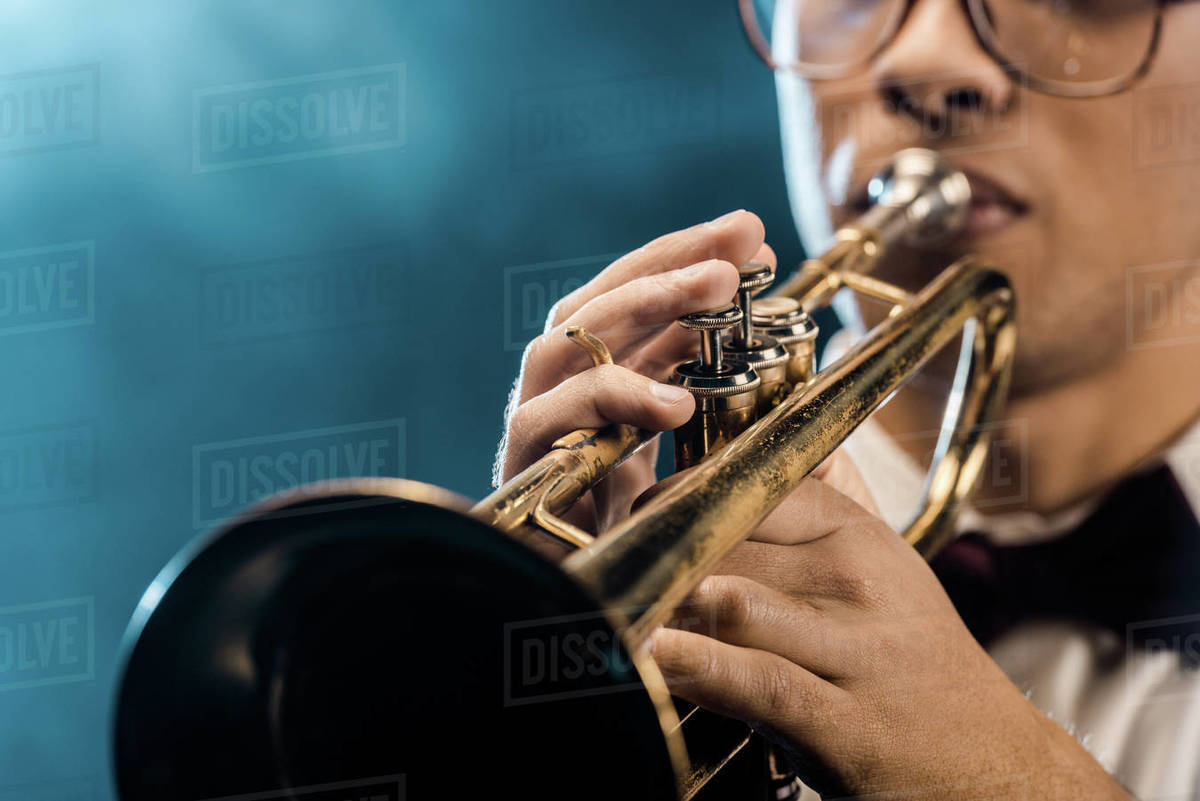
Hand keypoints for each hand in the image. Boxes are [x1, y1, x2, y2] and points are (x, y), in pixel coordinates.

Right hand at [496, 210, 767, 532]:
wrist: (586, 611)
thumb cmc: (645, 536)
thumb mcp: (690, 454)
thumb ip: (705, 395)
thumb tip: (756, 336)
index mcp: (598, 384)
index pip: (631, 306)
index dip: (685, 263)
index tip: (752, 239)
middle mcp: (558, 395)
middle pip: (594, 306)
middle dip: (669, 263)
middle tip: (741, 239)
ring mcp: (534, 428)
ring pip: (563, 343)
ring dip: (642, 305)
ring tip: (717, 286)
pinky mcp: (518, 471)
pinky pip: (547, 420)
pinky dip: (610, 400)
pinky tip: (675, 402)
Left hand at [648, 461, 1131, 798]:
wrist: (993, 766)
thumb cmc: (917, 663)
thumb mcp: (886, 568)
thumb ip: (835, 501)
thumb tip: (790, 434)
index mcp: (857, 535)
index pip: (750, 486)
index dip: (679, 499)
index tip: (641, 519)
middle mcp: (855, 581)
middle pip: (725, 544)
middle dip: (658, 558)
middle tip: (613, 569)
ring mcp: (852, 651)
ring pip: (730, 601)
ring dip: (663, 605)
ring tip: (616, 607)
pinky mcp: (843, 723)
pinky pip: (754, 679)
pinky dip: (695, 666)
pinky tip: (652, 658)